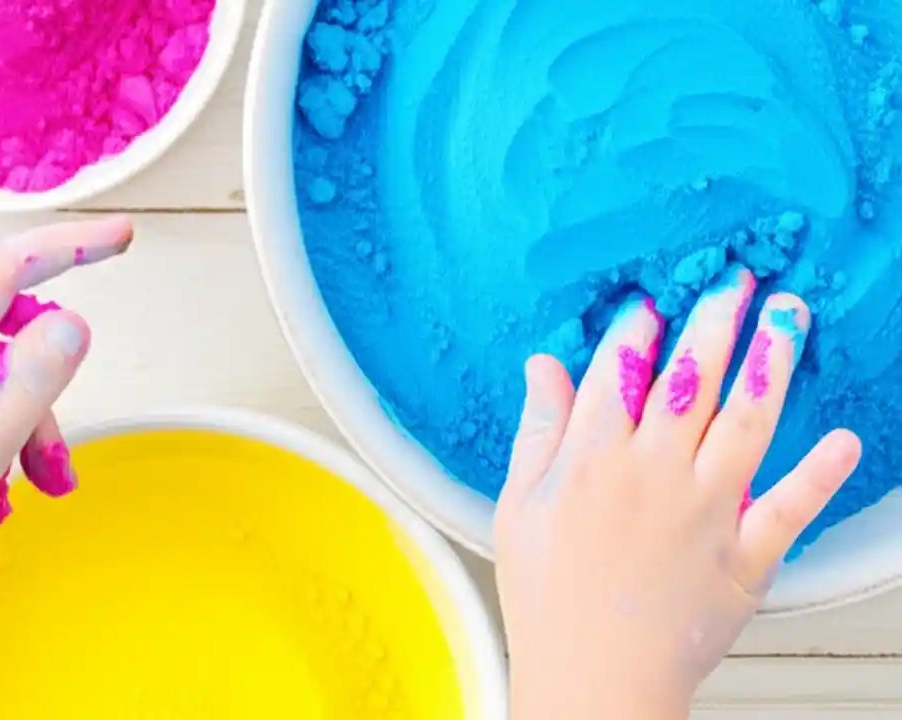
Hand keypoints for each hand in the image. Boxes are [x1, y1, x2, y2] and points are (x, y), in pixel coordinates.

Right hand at [494, 267, 861, 719]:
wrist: (593, 677)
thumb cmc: (546, 594)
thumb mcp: (519, 505)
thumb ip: (539, 429)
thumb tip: (544, 364)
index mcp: (592, 460)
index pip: (620, 371)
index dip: (639, 327)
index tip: (653, 299)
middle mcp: (653, 473)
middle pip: (690, 379)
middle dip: (716, 319)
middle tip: (738, 276)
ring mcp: (705, 512)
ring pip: (745, 421)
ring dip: (771, 363)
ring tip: (790, 315)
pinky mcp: (745, 555)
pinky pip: (789, 505)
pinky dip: (819, 472)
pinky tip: (842, 438)